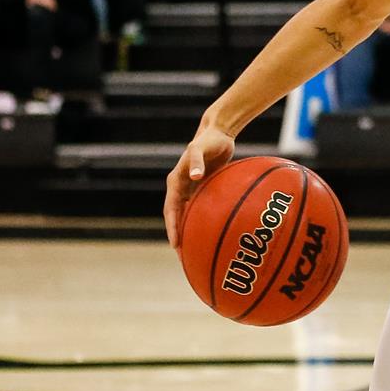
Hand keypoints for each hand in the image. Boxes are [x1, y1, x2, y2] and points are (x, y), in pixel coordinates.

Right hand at [163, 122, 237, 248]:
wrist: (218, 132)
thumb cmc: (210, 140)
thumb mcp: (200, 148)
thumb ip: (197, 161)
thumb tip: (194, 176)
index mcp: (176, 182)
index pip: (171, 210)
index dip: (172, 227)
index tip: (175, 244)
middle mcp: (180, 187)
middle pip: (176, 217)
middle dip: (178, 236)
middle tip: (183, 258)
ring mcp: (190, 189)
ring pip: (187, 215)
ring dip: (188, 232)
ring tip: (194, 252)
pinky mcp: (201, 188)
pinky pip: (200, 208)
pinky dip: (201, 221)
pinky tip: (211, 234)